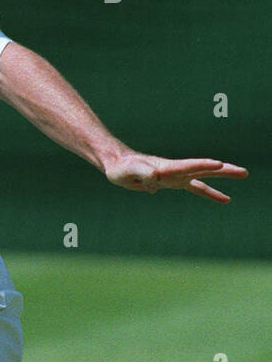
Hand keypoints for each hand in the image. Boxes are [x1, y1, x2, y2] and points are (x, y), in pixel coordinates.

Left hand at [104, 151, 247, 202]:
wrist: (117, 165)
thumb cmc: (121, 167)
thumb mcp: (129, 171)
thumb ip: (143, 173)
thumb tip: (156, 178)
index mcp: (167, 168)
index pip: (188, 166)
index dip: (203, 165)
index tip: (220, 163)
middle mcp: (174, 171)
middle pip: (203, 170)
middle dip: (224, 171)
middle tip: (244, 172)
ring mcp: (175, 177)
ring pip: (202, 179)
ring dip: (220, 183)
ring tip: (238, 183)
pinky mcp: (171, 182)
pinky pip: (193, 188)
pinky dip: (207, 192)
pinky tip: (220, 198)